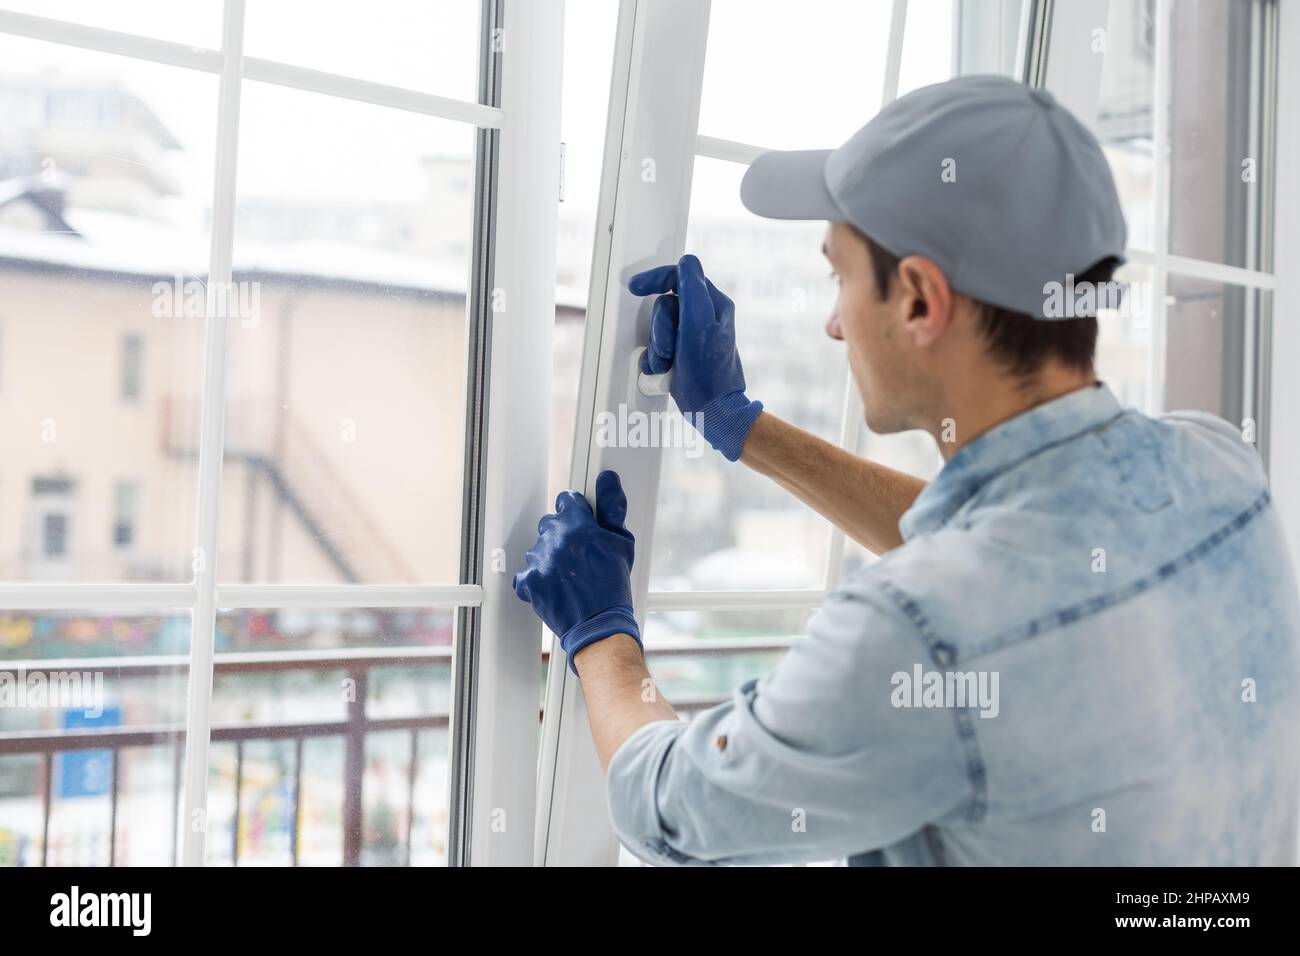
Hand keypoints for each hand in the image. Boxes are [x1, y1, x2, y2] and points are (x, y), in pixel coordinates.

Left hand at [513, 470, 640, 673]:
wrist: (599, 625)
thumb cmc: (613, 586)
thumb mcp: (622, 543)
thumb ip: (612, 508)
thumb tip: (607, 480)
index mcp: (579, 526)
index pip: (567, 500)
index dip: (576, 511)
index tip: (581, 521)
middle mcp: (556, 540)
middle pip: (550, 523)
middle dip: (563, 534)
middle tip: (578, 553)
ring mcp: (540, 561)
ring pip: (539, 548)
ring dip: (550, 556)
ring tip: (569, 573)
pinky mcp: (530, 582)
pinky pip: (526, 572)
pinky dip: (537, 579)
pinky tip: (554, 585)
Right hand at [628, 254, 763, 460]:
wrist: (712, 409)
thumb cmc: (709, 371)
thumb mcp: (699, 323)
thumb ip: (692, 289)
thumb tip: (686, 262)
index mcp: (713, 305)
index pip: (681, 276)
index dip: (657, 278)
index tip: (637, 286)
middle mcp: (703, 318)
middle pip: (665, 305)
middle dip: (660, 328)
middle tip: (668, 346)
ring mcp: (690, 337)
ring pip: (659, 328)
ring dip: (657, 346)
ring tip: (667, 362)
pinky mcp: (680, 353)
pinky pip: (657, 347)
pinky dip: (656, 359)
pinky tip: (665, 369)